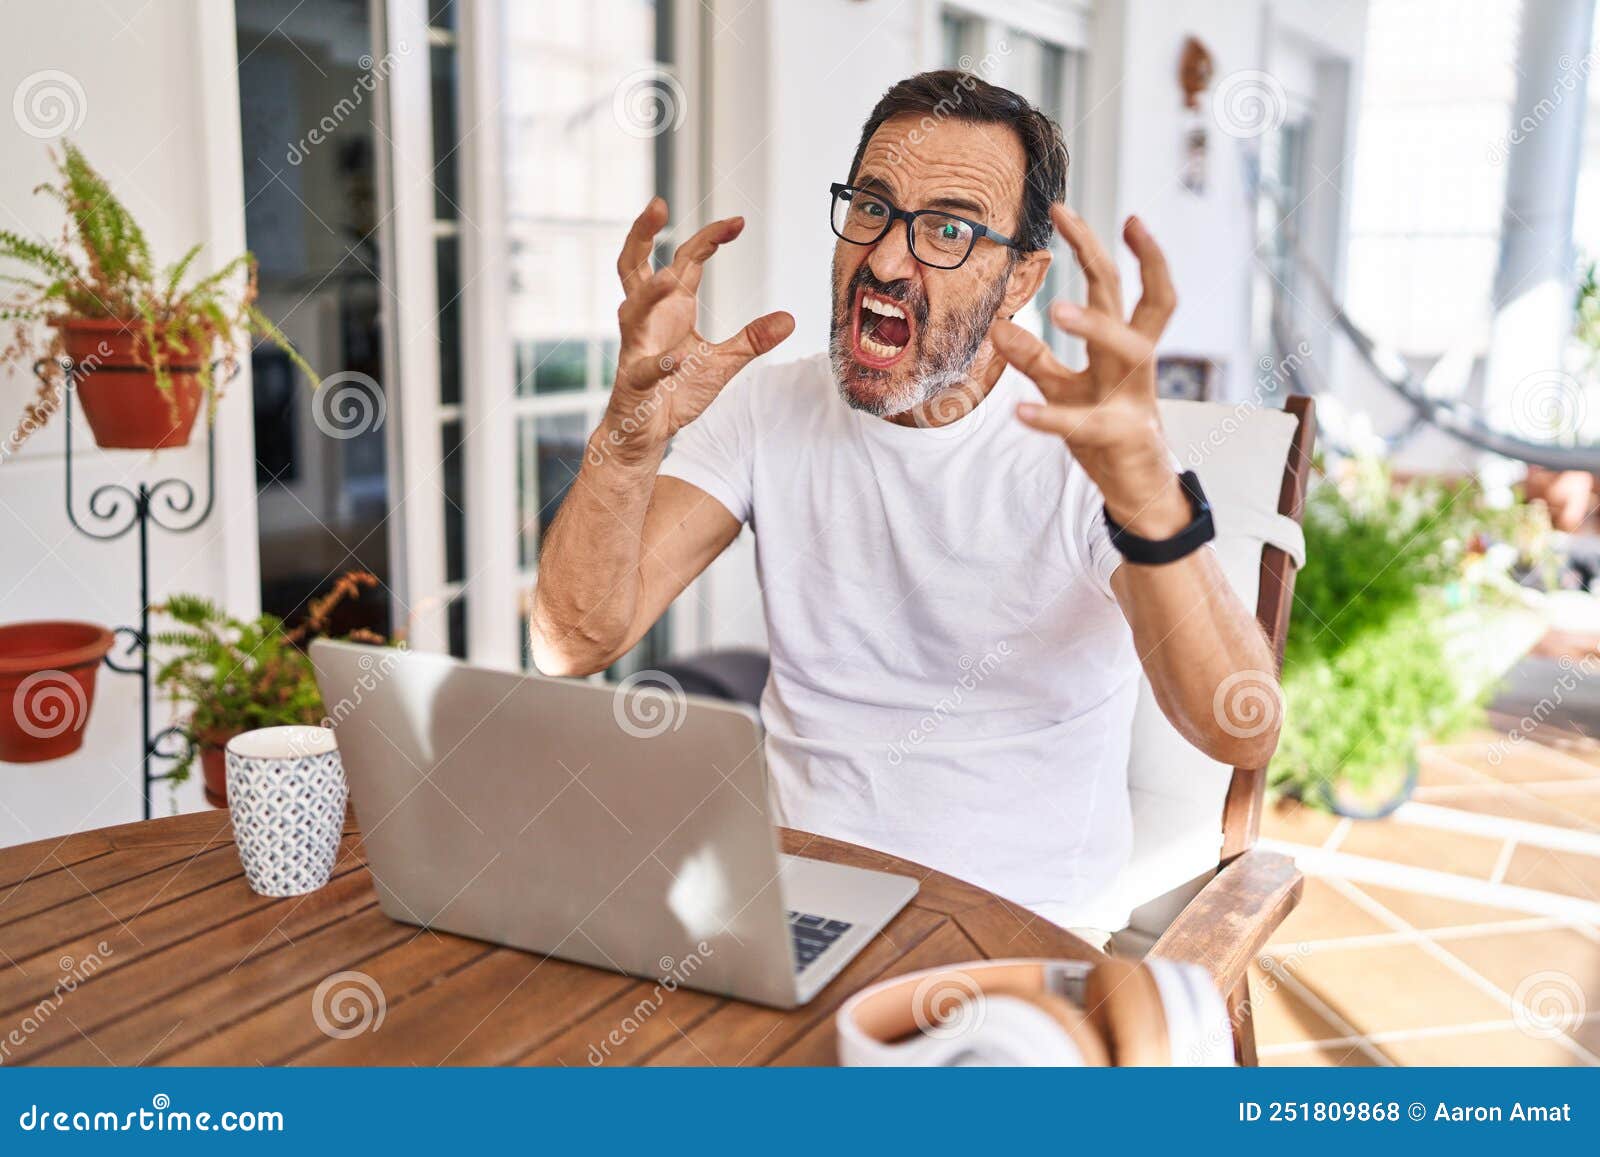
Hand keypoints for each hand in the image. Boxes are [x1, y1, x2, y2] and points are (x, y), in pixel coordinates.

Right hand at [606, 198, 793, 458]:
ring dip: (651, 292)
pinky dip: (662, 363)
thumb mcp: (723, 363)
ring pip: (632, 310)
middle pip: (633, 265)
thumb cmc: (675, 392)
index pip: (686, 260)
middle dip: (641, 233)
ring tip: (673, 277)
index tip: (739, 221)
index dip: (710, 238)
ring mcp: (636, 348)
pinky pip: (645, 368)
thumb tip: (789, 318)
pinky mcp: (633, 382)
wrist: (646, 434)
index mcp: (671, 308)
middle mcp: (647, 319)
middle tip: (657, 204)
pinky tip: (680, 359)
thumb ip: (752, 340)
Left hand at [989, 206, 1187, 537]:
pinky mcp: (1120, 437)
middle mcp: (1136, 364)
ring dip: (1094, 326)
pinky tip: (1019, 412)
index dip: (1115, 248)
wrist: (1138, 491)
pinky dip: (1052, 417)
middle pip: (1136, 298)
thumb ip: (1034, 357)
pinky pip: (1085, 423)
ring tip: (1053, 309)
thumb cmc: (1104, 429)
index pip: (1123, 287)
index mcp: (1124, 346)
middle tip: (1066, 217)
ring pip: (1129, 350)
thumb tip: (998, 324)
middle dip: (1105, 256)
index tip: (1083, 212)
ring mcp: (1134, 399)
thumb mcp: (1064, 387)